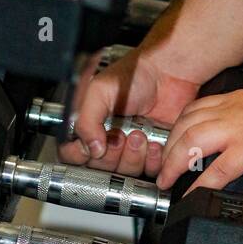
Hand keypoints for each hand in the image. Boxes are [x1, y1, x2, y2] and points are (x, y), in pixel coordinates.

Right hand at [58, 45, 199, 176]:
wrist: (170, 72)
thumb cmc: (135, 75)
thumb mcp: (100, 91)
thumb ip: (87, 120)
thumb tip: (89, 149)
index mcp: (90, 124)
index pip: (73, 153)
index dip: (81, 155)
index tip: (93, 146)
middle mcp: (107, 138)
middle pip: (99, 167)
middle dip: (111, 155)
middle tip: (120, 136)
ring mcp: (130, 146)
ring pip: (124, 171)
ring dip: (132, 156)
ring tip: (139, 134)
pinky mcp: (152, 151)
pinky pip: (149, 170)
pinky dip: (152, 160)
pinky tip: (154, 142)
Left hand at [156, 90, 242, 195]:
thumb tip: (242, 141)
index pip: (198, 108)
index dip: (178, 128)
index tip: (171, 146)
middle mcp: (240, 109)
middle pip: (188, 122)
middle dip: (168, 146)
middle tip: (161, 169)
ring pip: (194, 139)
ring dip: (175, 162)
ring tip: (167, 182)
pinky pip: (217, 169)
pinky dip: (199, 184)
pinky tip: (191, 197)